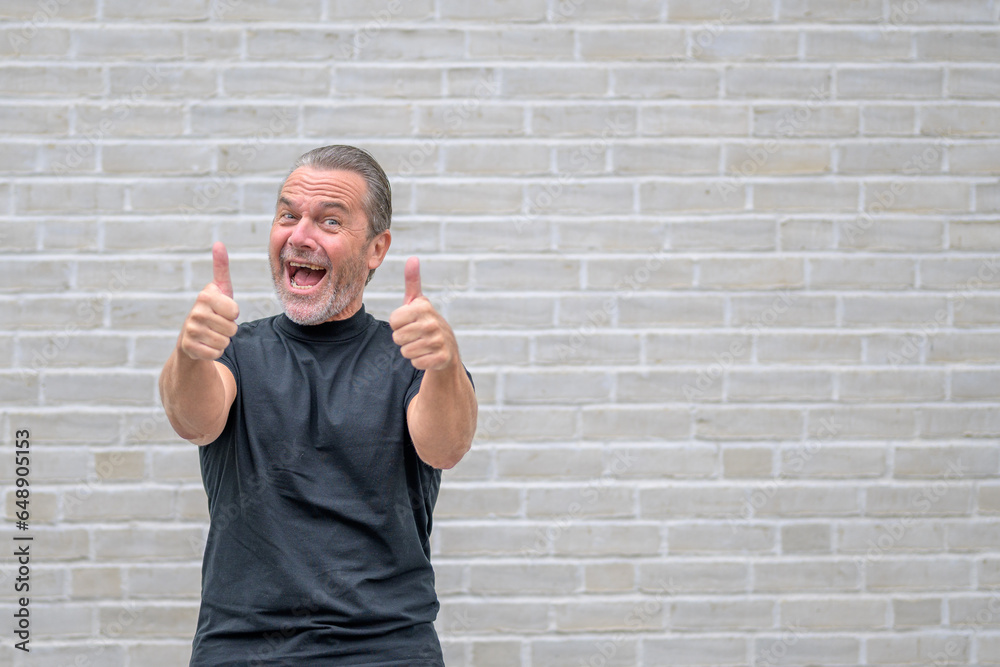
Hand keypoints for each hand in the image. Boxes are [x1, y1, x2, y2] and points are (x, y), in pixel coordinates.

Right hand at [177, 242, 239, 360]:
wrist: (192, 336)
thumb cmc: (212, 310)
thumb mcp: (219, 289)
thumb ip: (221, 267)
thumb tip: (218, 243)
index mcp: (205, 295)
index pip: (235, 310)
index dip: (233, 313)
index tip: (222, 310)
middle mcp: (195, 311)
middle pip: (232, 328)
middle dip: (229, 329)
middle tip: (217, 324)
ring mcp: (190, 330)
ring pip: (225, 342)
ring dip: (223, 340)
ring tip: (211, 333)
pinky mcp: (189, 347)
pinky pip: (216, 353)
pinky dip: (215, 351)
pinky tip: (206, 345)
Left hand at [389, 257, 458, 371]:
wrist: (447, 348)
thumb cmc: (425, 322)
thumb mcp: (418, 302)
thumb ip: (412, 281)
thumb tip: (412, 258)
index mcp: (423, 307)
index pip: (393, 321)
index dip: (398, 324)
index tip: (410, 322)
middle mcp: (433, 322)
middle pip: (397, 337)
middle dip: (403, 339)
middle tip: (416, 336)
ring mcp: (439, 341)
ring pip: (405, 351)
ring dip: (410, 351)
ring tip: (422, 345)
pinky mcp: (442, 358)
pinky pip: (416, 363)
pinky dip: (419, 362)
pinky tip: (428, 355)